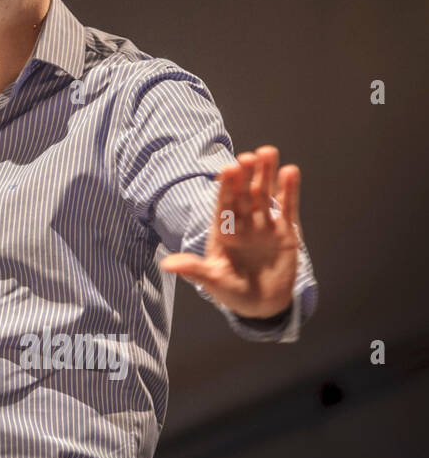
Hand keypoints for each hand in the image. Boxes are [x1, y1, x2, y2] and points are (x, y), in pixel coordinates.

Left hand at [161, 145, 301, 318]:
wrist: (263, 305)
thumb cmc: (232, 292)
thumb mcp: (212, 281)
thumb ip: (194, 270)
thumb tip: (167, 265)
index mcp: (222, 232)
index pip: (223, 206)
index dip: (225, 188)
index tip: (227, 169)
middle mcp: (242, 224)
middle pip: (243, 195)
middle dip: (245, 176)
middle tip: (248, 156)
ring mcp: (264, 226)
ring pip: (264, 196)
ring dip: (266, 174)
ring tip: (268, 152)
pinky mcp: (285, 232)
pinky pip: (287, 208)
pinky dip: (289, 191)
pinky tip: (290, 171)